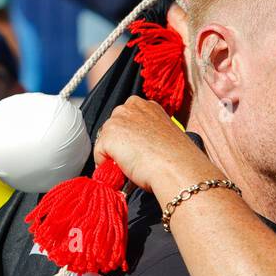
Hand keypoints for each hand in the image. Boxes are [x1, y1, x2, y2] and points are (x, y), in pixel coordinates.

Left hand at [94, 95, 209, 193]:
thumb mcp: (165, 134)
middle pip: (113, 127)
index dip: (129, 136)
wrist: (176, 168)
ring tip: (131, 166)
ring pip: (105, 140)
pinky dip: (107, 165)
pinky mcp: (107, 136)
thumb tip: (138, 145)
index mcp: (147, 105)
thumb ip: (149, 132)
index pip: (127, 118)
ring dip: (113, 154)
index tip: (136, 148)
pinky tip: (124, 170)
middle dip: (119, 143)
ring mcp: (118, 119)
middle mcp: (131, 107)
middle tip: (133, 159)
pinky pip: (99, 155)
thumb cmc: (177, 157)